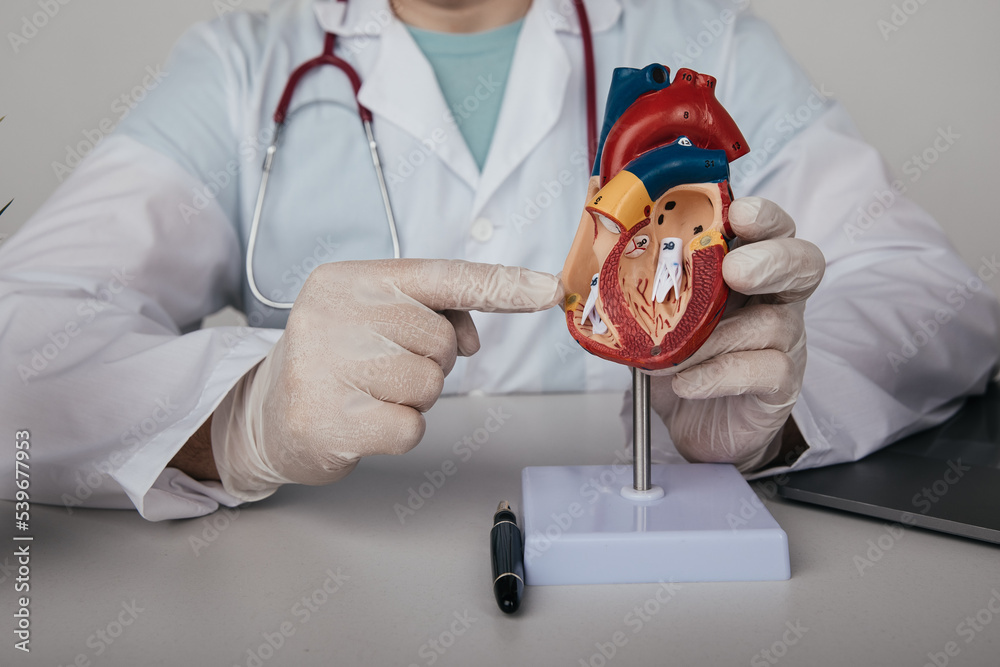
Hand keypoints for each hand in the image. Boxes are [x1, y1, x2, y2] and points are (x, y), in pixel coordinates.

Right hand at [211, 259, 562, 500]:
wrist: (268, 414)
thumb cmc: (338, 361)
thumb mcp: (377, 317)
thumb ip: (433, 311)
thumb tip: (472, 338)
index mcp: (350, 279)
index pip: (442, 276)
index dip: (502, 282)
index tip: (549, 289)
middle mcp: (333, 313)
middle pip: (441, 341)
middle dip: (429, 363)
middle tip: (384, 370)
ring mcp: (324, 365)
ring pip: (430, 385)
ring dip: (414, 399)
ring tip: (371, 394)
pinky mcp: (326, 419)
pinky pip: (410, 427)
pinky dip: (399, 431)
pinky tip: (364, 421)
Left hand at [649, 197, 824, 471]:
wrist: (694, 419)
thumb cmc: (680, 354)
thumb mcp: (655, 308)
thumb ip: (639, 277)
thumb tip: (592, 248)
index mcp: (748, 264)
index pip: (772, 228)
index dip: (762, 216)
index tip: (737, 214)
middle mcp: (775, 296)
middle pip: (802, 262)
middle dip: (770, 260)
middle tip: (734, 271)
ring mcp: (785, 339)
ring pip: (769, 323)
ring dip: (713, 336)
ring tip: (670, 352)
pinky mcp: (781, 381)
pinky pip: (761, 370)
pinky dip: (717, 374)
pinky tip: (686, 381)